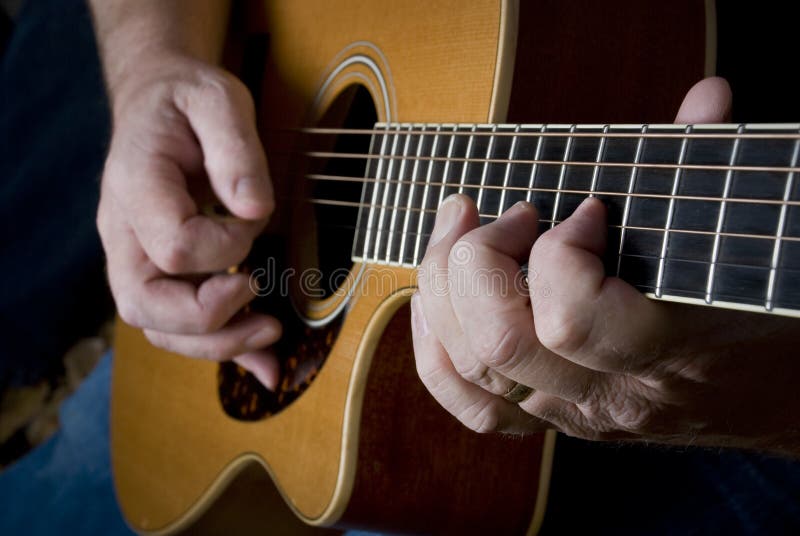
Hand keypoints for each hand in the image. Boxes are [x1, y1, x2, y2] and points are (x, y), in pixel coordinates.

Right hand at [97, 53, 280, 388]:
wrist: (157, 103)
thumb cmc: (186, 101)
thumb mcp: (217, 99)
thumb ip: (235, 148)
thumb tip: (254, 209)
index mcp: (136, 185)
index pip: (173, 246)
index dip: (225, 248)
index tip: (256, 221)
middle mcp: (124, 231)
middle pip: (145, 305)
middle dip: (208, 322)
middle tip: (263, 309)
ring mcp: (135, 255)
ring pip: (156, 326)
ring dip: (215, 344)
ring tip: (270, 335)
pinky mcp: (157, 270)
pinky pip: (176, 323)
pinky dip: (219, 347)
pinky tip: (262, 361)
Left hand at [411, 78, 799, 453]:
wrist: (775, 393)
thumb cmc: (766, 311)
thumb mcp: (747, 240)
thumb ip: (713, 171)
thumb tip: (705, 98)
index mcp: (669, 348)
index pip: (569, 315)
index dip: (558, 247)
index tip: (585, 210)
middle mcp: (611, 393)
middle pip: (498, 340)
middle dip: (477, 257)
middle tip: (507, 213)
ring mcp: (575, 413)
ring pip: (473, 367)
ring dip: (443, 287)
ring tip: (458, 231)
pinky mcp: (551, 420)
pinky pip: (471, 406)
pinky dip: (434, 352)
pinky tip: (433, 301)